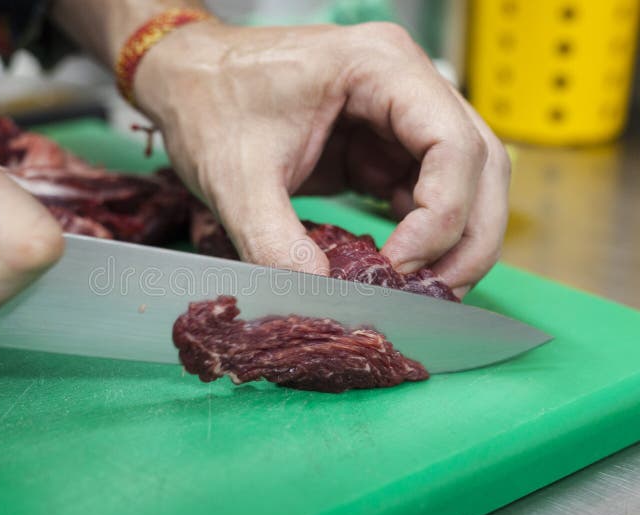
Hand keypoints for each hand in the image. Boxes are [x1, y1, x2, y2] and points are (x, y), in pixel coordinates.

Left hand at [134, 21, 509, 295]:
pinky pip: (425, 191)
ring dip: (454, 241)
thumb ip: (274, 241)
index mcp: (379, 66)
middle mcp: (403, 83)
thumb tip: (322, 298)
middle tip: (436, 296)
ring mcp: (397, 114)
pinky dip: (424, 234)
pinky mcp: (382, 145)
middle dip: (466, 237)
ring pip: (465, 180)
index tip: (397, 268)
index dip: (441, 216)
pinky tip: (399, 267)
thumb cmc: (208, 104)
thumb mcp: (236, 176)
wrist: (185, 83)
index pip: (453, 144)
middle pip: (479, 162)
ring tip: (422, 292)